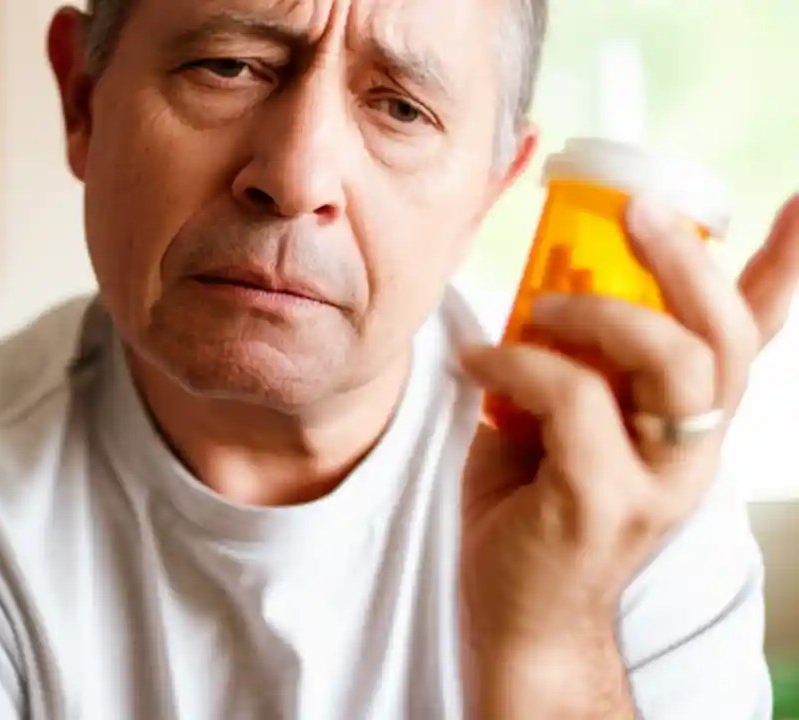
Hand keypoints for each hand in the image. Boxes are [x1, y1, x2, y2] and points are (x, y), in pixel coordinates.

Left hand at [458, 194, 798, 717]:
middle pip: (724, 339)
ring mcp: (655, 482)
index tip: (796, 204)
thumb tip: (551, 283)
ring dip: (597, 312)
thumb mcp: (563, 426)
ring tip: (538, 306)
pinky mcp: (599, 501)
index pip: (750, 341)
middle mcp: (691, 453)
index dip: (781, 271)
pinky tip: (477, 361)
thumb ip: (576, 366)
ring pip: (672, 362)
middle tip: (635, 211)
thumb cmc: (533, 512)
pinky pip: (573, 399)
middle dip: (685, 262)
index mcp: (688, 426)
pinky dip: (519, 362)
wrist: (520, 619)